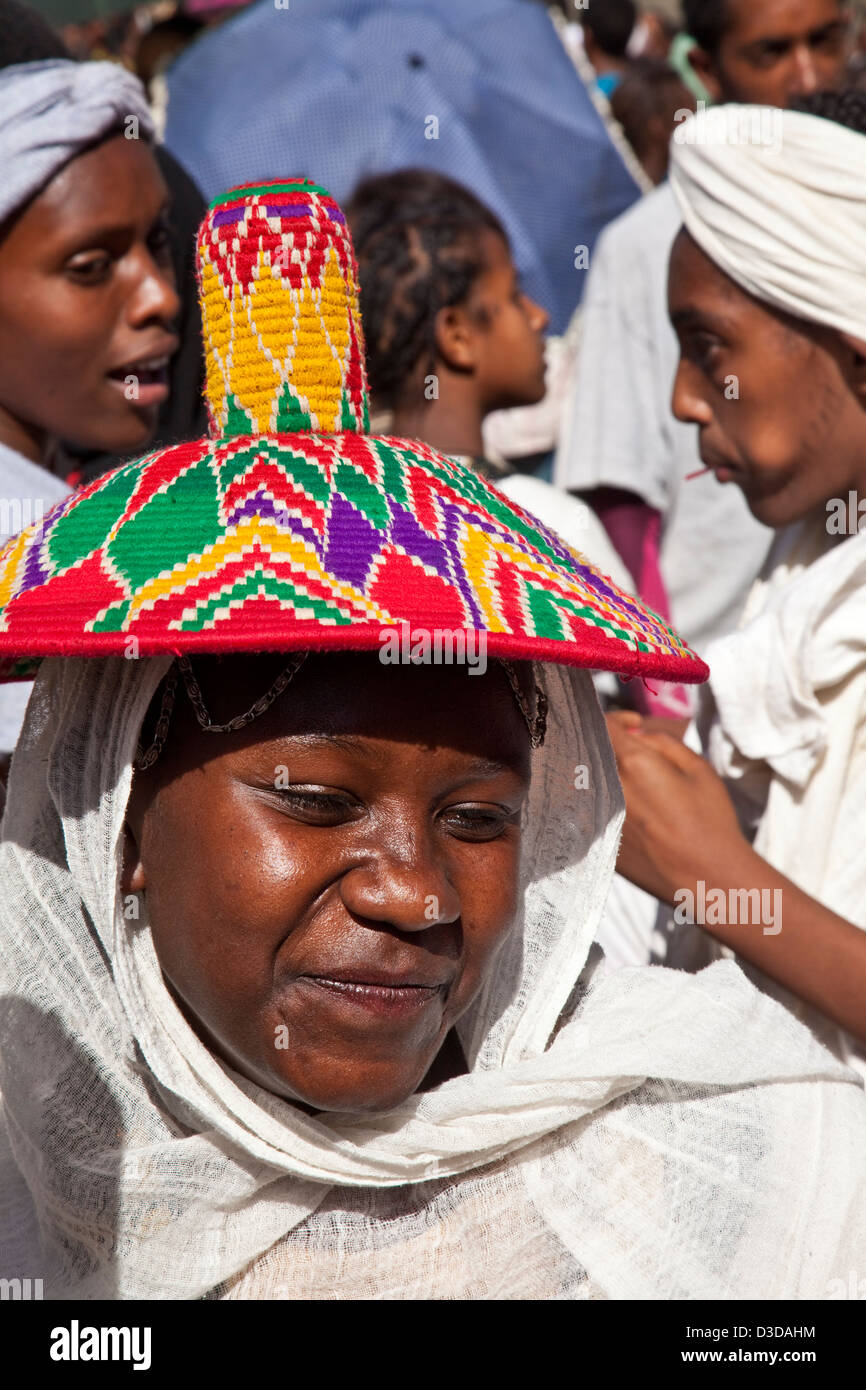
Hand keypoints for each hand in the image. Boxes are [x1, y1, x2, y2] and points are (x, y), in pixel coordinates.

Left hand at [606, 712, 749, 902]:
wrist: (707, 879)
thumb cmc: (711, 821)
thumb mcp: (698, 768)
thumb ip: (662, 742)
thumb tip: (636, 734)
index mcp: (633, 764)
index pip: (604, 725)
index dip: (619, 720)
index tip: (634, 726)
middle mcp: (608, 787)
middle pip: (591, 751)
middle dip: (609, 744)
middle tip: (632, 752)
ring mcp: (598, 816)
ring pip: (587, 780)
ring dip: (602, 772)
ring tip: (631, 780)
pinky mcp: (597, 840)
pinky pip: (589, 807)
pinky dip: (601, 798)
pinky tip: (629, 807)